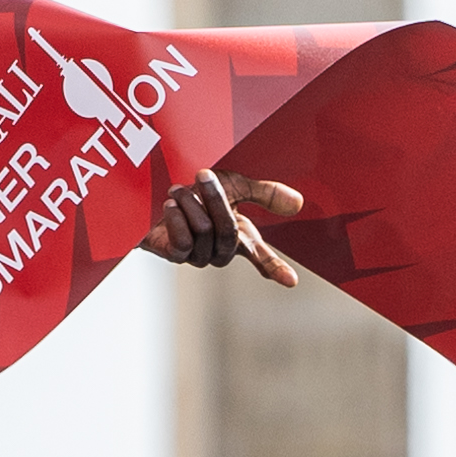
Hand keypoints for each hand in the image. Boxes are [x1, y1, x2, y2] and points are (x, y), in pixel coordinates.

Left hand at [142, 169, 304, 287]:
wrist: (158, 189)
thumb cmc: (199, 190)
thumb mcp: (236, 186)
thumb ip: (265, 194)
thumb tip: (297, 203)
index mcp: (241, 237)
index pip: (262, 257)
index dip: (276, 268)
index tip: (291, 281)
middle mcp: (221, 251)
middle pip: (229, 231)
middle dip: (215, 199)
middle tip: (204, 174)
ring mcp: (198, 256)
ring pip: (204, 232)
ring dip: (190, 203)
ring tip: (177, 189)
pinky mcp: (175, 255)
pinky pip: (182, 241)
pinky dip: (176, 218)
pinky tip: (169, 205)